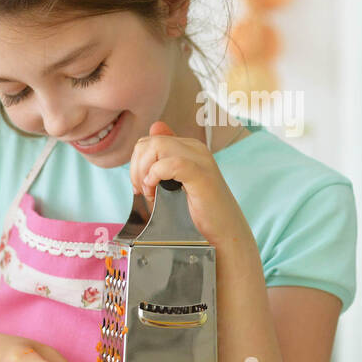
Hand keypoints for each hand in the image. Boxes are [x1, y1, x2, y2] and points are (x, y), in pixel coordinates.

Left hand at [130, 121, 253, 247]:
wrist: (224, 233)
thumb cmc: (200, 212)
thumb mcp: (175, 183)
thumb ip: (163, 158)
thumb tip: (154, 127)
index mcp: (188, 148)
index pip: (150, 141)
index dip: (137, 163)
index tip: (141, 185)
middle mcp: (195, 149)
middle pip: (149, 142)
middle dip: (136, 167)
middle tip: (143, 190)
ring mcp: (200, 160)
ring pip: (157, 146)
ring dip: (144, 172)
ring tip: (150, 192)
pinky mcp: (201, 175)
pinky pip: (171, 163)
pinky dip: (155, 176)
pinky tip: (155, 191)